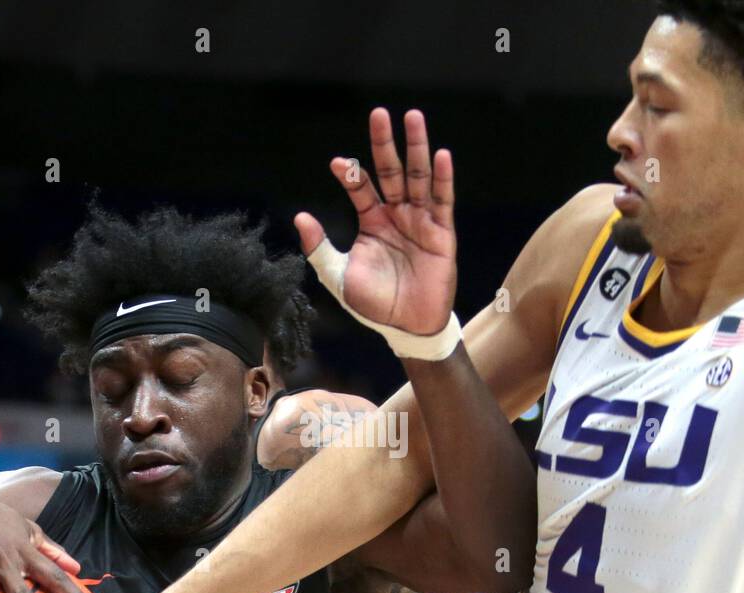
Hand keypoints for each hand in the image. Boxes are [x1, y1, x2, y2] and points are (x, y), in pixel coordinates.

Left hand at [295, 107, 456, 335]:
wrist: (407, 327)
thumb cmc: (375, 303)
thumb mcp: (339, 276)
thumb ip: (320, 248)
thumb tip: (300, 217)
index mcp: (372, 222)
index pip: (361, 187)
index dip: (351, 174)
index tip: (339, 163)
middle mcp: (396, 215)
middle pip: (390, 171)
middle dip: (385, 143)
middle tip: (379, 114)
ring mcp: (420, 221)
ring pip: (418, 177)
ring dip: (416, 148)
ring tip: (413, 117)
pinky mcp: (441, 233)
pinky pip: (442, 201)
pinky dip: (442, 178)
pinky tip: (441, 155)